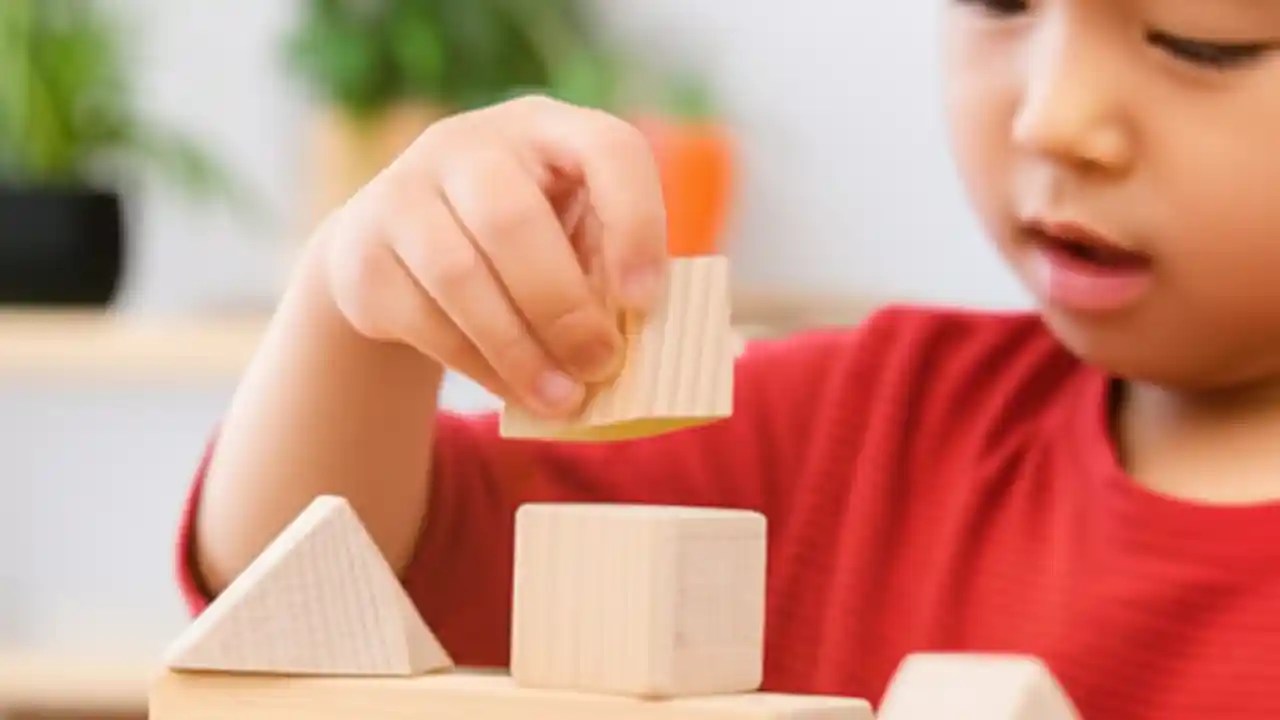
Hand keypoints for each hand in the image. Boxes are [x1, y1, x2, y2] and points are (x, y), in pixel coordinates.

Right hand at [318, 95, 668, 417]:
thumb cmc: (523, 241)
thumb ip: (604, 269)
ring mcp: (404, 190)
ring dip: (519, 350)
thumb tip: (627, 343)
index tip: (645, 300)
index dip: (634, 223)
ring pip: (460, 275)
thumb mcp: (572, 233)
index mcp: (546, 128)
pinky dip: (478, 366)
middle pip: (512, 220)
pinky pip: (422, 317)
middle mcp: (469, 143)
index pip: (605, 148)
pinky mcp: (363, 250)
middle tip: (601, 365)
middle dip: (564, 307)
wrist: (400, 245)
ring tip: (563, 399)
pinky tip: (514, 391)